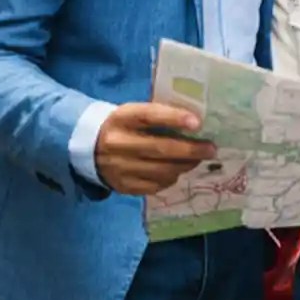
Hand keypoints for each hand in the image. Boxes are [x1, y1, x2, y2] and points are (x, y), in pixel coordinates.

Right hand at [95, 103, 215, 195]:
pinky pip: (154, 186)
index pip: (150, 116)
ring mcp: (119, 167)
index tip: (197, 123)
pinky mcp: (122, 185)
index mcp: (123, 118)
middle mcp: (118, 142)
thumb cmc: (123, 125)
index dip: (174, 119)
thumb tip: (195, 124)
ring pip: (160, 170)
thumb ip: (158, 116)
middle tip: (210, 149)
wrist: (88, 147)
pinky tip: (176, 171)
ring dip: (184, 166)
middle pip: (159, 148)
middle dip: (190, 150)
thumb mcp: (133, 113)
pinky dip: (170, 178)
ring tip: (197, 160)